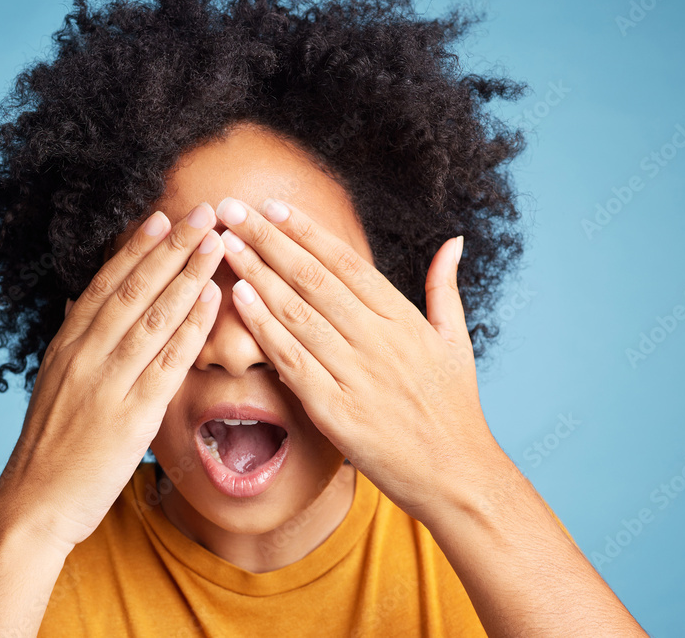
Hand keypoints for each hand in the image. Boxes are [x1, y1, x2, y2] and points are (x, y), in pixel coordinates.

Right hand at [0, 203, 223, 552]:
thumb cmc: (50, 447)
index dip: (136, 249)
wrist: (34, 503)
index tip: (162, 217)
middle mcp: (84, 356)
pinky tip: (211, 300)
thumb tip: (87, 308)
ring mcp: (106, 384)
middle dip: (170, 248)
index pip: (106, 285)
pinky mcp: (130, 416)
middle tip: (200, 212)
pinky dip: (190, 328)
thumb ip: (76, 346)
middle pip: (133, 290)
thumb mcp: (54, 384)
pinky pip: (166, 362)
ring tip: (214, 243)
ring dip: (187, 276)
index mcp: (65, 346)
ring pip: (153, 317)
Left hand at [212, 196, 507, 522]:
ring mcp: (357, 375)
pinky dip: (264, 328)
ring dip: (257, 275)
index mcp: (403, 320)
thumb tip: (452, 241)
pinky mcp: (337, 411)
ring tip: (227, 246)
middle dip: (268, 240)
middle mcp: (379, 340)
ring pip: (297, 313)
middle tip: (233, 209)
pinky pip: (292, 361)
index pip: (346, 263)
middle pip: (313, 279)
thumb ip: (444, 289)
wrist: (457, 476)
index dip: (306, 232)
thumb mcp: (456, 342)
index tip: (273, 207)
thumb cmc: (454, 408)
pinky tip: (238, 300)